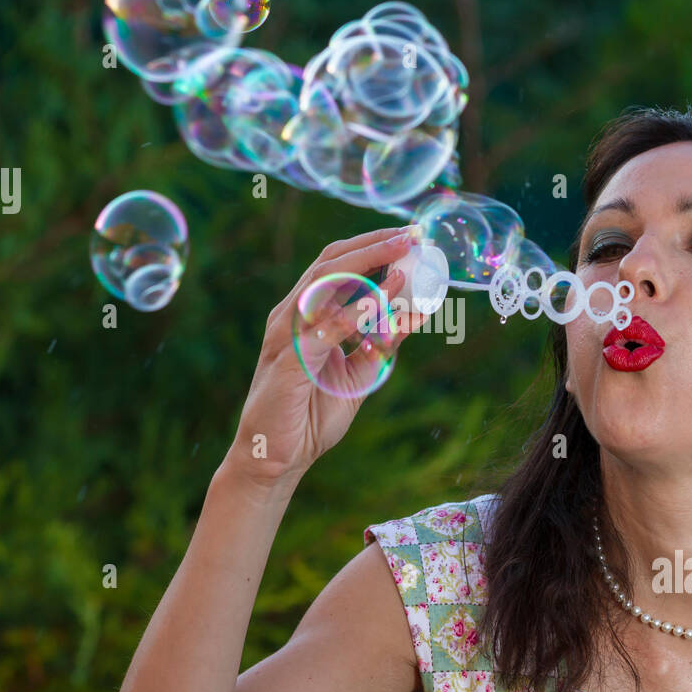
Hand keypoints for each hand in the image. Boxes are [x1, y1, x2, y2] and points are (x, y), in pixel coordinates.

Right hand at [227, 225, 426, 485]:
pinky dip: (356, 312)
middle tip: (411, 234)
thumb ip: (381, 344)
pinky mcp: (288, 361)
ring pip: (325, 284)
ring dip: (367, 265)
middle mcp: (293, 315)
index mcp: (306, 314)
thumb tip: (415, 315)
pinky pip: (325, 329)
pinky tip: (383, 302)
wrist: (275, 458)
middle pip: (332, 263)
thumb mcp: (359, 373)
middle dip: (374, 245)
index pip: (339, 265)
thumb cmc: (310, 413)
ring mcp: (286, 335)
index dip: (373, 246)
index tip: (411, 236)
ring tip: (403, 255)